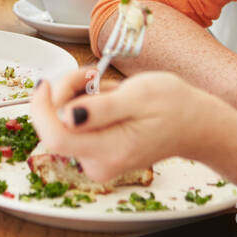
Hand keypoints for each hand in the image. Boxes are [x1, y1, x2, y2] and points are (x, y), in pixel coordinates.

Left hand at [29, 68, 221, 182]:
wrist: (194, 124)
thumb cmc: (173, 106)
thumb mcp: (139, 96)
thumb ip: (101, 109)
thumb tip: (66, 116)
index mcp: (110, 150)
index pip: (55, 136)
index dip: (42, 108)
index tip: (44, 84)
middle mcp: (98, 162)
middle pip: (57, 125)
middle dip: (66, 93)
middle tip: (91, 74)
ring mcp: (96, 160)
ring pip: (63, 121)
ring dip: (76, 95)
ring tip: (106, 86)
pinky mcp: (96, 153)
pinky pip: (74, 124)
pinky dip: (84, 104)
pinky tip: (107, 98)